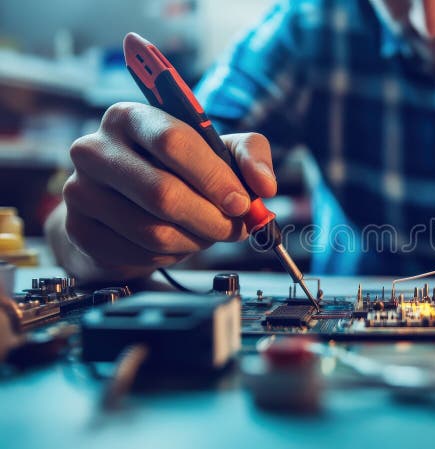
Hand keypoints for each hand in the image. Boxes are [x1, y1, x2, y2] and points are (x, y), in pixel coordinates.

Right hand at [52, 102, 276, 280]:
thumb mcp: (218, 149)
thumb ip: (250, 154)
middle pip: (162, 193)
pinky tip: (176, 242)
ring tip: (206, 232)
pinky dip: (170, 256)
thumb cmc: (176, 168)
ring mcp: (79, 190)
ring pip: (153, 231)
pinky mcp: (78, 229)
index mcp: (130, 117)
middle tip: (233, 228)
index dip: (214, 177)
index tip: (240, 201)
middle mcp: (95, 148)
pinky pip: (138, 254)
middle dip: (210, 218)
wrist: (126, 201)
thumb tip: (264, 185)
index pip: (173, 141)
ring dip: (195, 241)